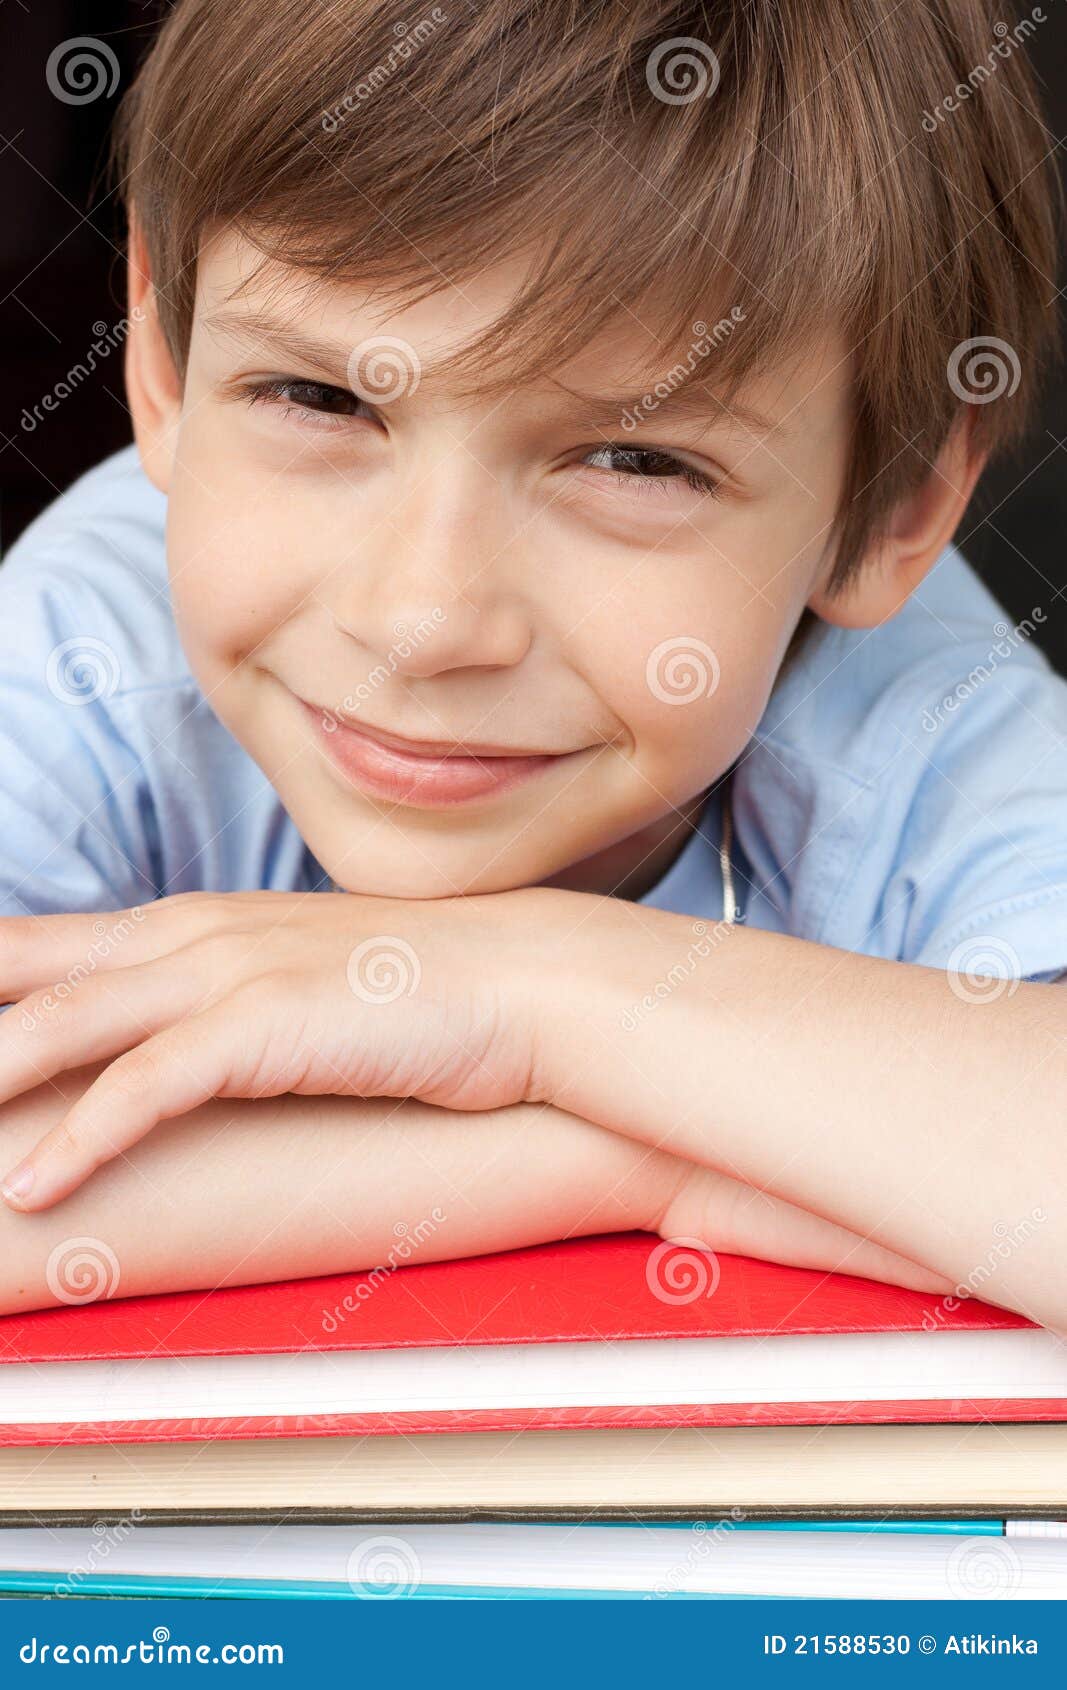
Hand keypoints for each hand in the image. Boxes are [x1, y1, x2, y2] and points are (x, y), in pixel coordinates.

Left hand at [0, 888, 558, 1210]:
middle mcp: (188, 938)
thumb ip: (219, 1002)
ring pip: (62, 1026)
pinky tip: (37, 1186)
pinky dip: (85, 1135)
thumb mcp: (293, 986)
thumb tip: (171, 1048)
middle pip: (22, 975)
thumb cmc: (413, 990)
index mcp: (187, 927)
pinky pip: (149, 1085)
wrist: (527, 979)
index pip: (34, 947)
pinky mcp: (269, 1025)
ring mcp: (226, 974)